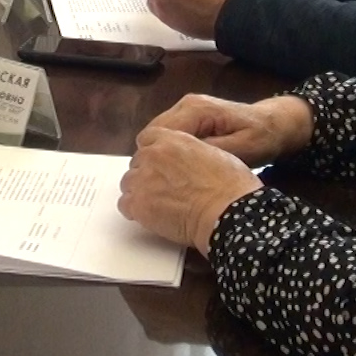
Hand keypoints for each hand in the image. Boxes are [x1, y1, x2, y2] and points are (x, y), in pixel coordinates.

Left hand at [118, 127, 261, 254]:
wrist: (227, 211)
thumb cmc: (230, 187)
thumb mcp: (215, 153)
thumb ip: (192, 152)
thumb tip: (189, 162)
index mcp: (171, 140)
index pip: (147, 139)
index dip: (152, 153)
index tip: (158, 165)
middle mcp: (153, 155)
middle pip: (137, 163)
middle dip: (147, 175)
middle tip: (163, 190)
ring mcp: (143, 179)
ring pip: (129, 183)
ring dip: (140, 192)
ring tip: (159, 204)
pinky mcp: (138, 203)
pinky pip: (125, 205)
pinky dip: (135, 211)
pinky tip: (151, 216)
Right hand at [143, 91, 315, 165]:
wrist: (276, 124)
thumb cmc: (262, 137)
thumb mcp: (240, 151)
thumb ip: (208, 154)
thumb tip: (180, 166)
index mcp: (196, 109)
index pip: (158, 132)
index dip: (154, 158)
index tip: (159, 182)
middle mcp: (187, 105)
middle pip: (153, 133)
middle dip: (154, 158)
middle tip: (162, 184)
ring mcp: (187, 109)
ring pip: (158, 135)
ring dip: (160, 156)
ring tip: (169, 180)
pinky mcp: (190, 118)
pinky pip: (168, 136)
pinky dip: (168, 152)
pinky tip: (178, 171)